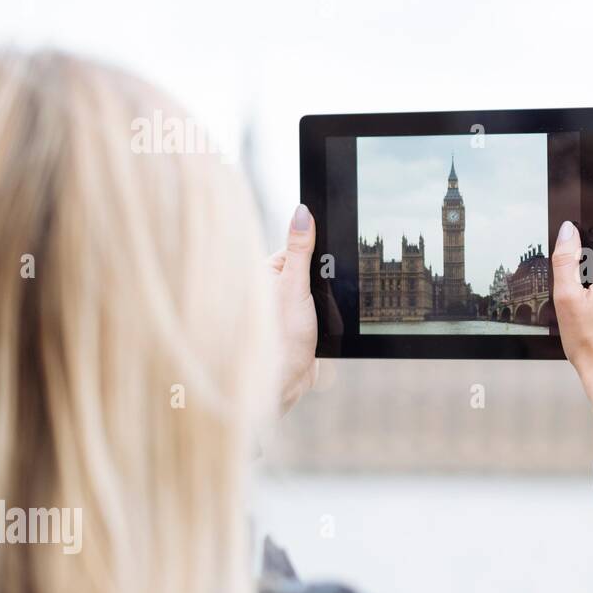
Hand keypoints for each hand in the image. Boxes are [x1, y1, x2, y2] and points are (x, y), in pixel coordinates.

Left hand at [267, 204, 319, 416]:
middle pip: (311, 267)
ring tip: (319, 314)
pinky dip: (327, 312)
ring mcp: (288, 304)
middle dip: (323, 279)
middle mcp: (274, 286)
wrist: (288, 380)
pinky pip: (321, 306)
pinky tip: (323, 323)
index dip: (316, 255)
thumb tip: (303, 212)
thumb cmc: (282, 336)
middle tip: (318, 298)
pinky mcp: (301, 321)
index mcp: (265, 271)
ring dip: (327, 298)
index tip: (323, 268)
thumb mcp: (294, 286)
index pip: (298, 247)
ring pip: (318, 288)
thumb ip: (300, 249)